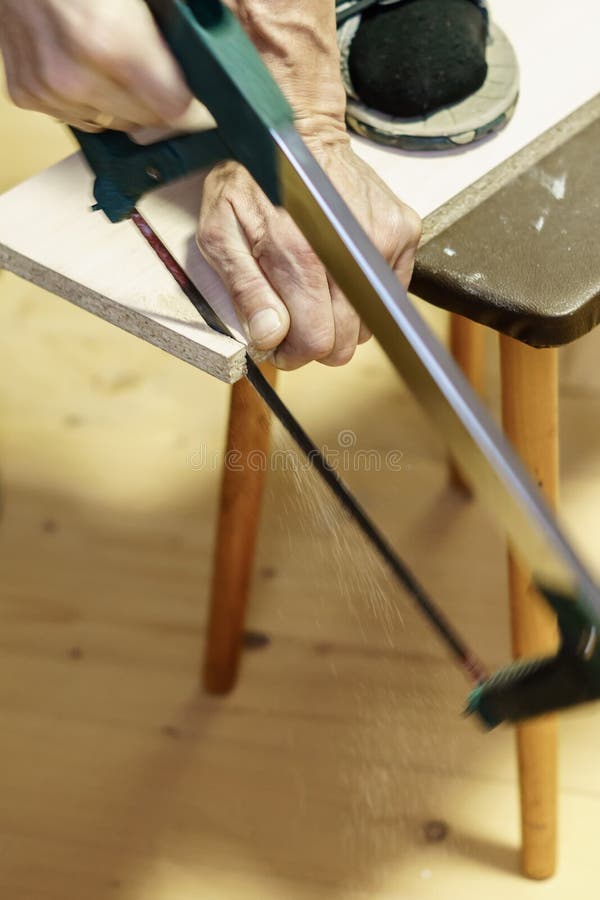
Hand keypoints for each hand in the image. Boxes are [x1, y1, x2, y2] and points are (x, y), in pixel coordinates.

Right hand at [0, 0, 191, 130]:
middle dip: (153, 98)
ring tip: (107, 61)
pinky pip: (78, 118)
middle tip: (148, 68)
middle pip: (144, 121)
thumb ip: (175, 25)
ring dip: (118, 101)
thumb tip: (212, 42)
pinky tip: (80, 65)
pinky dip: (85, 99)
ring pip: (111, 122)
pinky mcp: (27, 95)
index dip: (186, 97)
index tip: (189, 89)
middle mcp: (77, 77)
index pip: (175, 109)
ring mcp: (49, 91)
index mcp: (113, 46)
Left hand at [197, 124, 421, 368]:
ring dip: (341, 317)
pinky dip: (364, 292)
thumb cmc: (253, 178)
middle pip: (346, 341)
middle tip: (295, 315)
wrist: (298, 128)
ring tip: (316, 285)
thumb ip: (244, 290)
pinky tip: (339, 267)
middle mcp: (350, 250)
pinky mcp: (405, 232)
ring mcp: (383, 240)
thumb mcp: (220, 231)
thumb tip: (270, 337)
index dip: (293, 352)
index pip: (315, 342)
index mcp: (300, 255)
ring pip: (369, 322)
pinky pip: (389, 293)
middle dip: (316, 339)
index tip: (279, 341)